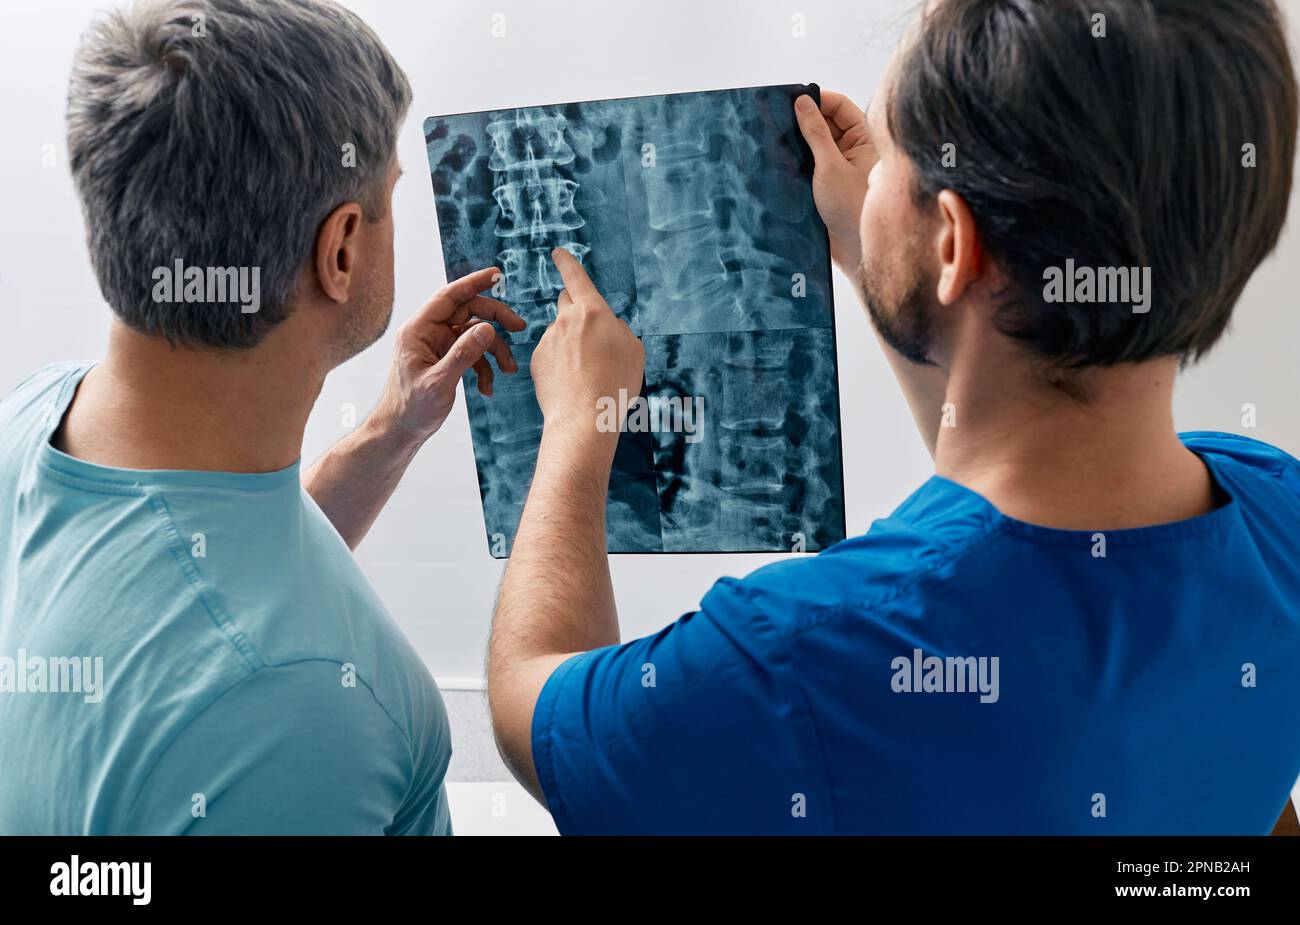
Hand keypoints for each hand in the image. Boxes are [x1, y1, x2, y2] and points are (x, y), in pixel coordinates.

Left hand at [373, 266, 526, 445]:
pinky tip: (487, 388)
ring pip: (474, 335)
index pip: (448, 297)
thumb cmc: (411, 408)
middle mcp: (428, 333)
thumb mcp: (439, 382)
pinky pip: (471, 354)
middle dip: (495, 320)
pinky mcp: (445, 360)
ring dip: (494, 350)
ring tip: (509, 369)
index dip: (473, 283)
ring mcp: (437, 346)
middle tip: (519, 327)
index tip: (496, 275)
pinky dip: (484, 368)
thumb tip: (487, 328)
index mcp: (418, 330)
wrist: (400, 431)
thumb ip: (463, 354)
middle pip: (467, 313)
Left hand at [531, 248, 643, 448]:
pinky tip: (571, 382)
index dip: (567, 262)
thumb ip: (620, 329)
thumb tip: (609, 326)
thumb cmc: (615, 384)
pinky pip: (550, 353)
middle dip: (575, 309)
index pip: (576, 277)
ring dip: (570, 344)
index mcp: (593, 312)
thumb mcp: (634, 351)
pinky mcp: (536, 360)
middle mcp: (566, 320)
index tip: (558, 253)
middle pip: (566, 301)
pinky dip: (559, 363)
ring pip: (560, 333)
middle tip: (589, 334)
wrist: (585, 418)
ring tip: (586, 373)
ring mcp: (548, 340)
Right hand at [795, 91, 876, 270]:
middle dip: (804, 119)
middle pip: (826, 122)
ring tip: (775, 138)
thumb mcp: (830, 167)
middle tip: (777, 118)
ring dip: (797, 141)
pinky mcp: (826, 184)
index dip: (818, 99)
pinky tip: (779, 159)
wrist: (855, 252)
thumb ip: (815, 133)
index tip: (792, 99)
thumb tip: (802, 102)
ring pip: (814, 143)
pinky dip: (796, 159)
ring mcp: (839, 166)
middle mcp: (852, 149)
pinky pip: (809, 163)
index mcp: (863, 139)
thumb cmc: (851, 209)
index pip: (840, 106)